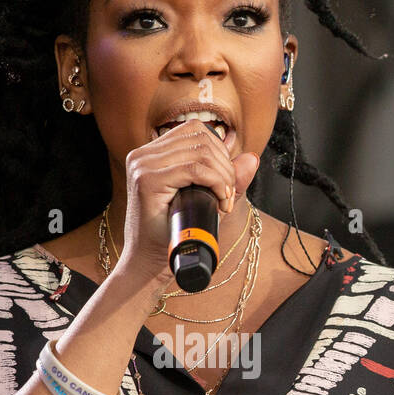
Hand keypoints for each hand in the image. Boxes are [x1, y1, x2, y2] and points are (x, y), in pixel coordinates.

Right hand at [119, 121, 259, 285]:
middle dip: (224, 165)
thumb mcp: (204, 201)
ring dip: (222, 175)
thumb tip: (251, 157)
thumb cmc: (172, 235)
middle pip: (200, 137)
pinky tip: (219, 201)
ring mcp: (142, 166)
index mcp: (151, 154)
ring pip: (200, 151)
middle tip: (227, 195)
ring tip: (223, 200)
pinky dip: (215, 182)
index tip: (225, 182)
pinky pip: (193, 169)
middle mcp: (142, 155)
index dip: (219, 151)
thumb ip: (225, 179)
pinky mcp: (147, 181)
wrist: (148, 264)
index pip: (194, 130)